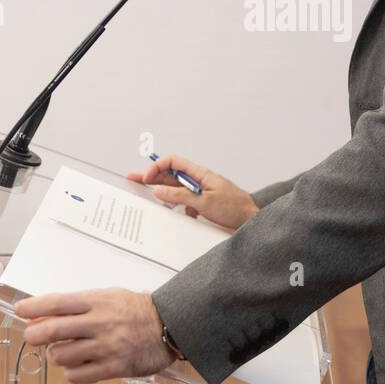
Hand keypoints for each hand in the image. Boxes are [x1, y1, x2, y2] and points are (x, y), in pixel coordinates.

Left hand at [14, 289, 174, 383]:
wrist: (168, 325)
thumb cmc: (135, 310)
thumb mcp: (107, 297)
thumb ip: (78, 306)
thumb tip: (43, 314)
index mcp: (97, 301)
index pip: (56, 302)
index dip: (32, 307)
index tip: (19, 310)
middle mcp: (99, 323)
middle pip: (52, 330)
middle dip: (33, 334)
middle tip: (31, 335)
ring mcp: (106, 347)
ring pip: (60, 356)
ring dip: (55, 354)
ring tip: (65, 350)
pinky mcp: (113, 367)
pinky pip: (76, 375)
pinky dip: (71, 371)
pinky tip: (79, 364)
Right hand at [127, 153, 258, 230]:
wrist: (250, 220)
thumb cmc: (235, 208)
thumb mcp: (204, 203)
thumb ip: (180, 196)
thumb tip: (159, 190)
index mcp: (200, 174)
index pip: (173, 162)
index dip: (158, 167)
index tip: (147, 179)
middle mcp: (199, 180)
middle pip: (171, 176)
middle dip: (153, 178)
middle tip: (134, 180)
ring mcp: (201, 192)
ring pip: (177, 190)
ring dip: (166, 195)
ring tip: (153, 199)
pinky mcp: (203, 204)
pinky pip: (185, 202)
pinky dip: (180, 208)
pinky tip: (182, 215)